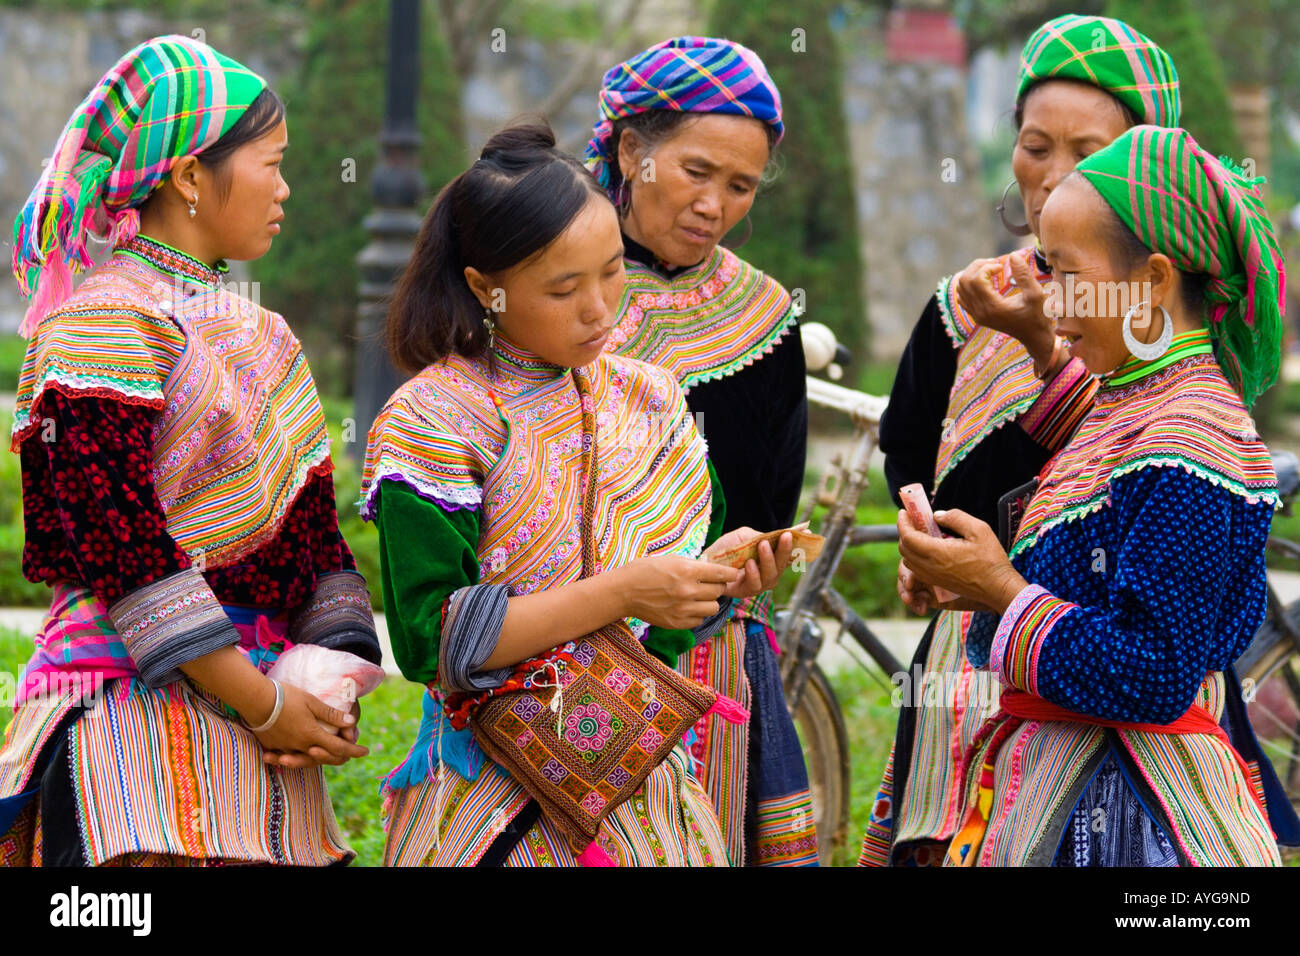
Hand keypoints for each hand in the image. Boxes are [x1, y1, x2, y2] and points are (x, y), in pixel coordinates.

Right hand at [244, 681, 368, 768]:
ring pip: (306, 761)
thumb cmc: (286, 697)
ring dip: (318, 760)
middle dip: (339, 757)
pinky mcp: (273, 747)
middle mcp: (300, 746)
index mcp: (312, 735)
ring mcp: (285, 748)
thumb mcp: (311, 702)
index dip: (354, 750)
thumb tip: (351, 723)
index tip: (365, 752)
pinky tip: (296, 756)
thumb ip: (331, 714)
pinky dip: (295, 759)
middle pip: (324, 758)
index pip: (339, 748)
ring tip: (324, 756)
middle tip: (348, 754)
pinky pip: (287, 758)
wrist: (255, 700)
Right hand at [613, 553, 742, 629]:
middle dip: (716, 586)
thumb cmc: (645, 570)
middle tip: (709, 583)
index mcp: (687, 571)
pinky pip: (699, 620)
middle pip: (719, 591)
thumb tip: (713, 571)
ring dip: (708, 601)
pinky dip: (697, 613)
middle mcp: (687, 591)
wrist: (624, 592)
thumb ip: (693, 566)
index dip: (730, 573)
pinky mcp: (677, 623)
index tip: (733, 574)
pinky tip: (687, 607)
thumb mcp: (671, 559)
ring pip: (713, 608)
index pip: (722, 574)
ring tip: (698, 597)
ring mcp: (683, 609)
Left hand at [704, 526, 794, 599]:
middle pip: (783, 563)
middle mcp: (770, 572)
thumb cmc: (727, 548)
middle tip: (785, 536)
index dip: (800, 543)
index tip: (808, 533)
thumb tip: (778, 535)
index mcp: (772, 557)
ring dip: (768, 559)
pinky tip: (749, 563)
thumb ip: (760, 536)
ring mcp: (761, 583)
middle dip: (785, 550)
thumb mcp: (744, 537)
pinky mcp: (747, 592)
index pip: (789, 551)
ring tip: (763, 546)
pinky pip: (756, 584)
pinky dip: (754, 573)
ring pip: (772, 575)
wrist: (705, 561)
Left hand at [895, 508, 1025, 613]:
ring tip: (920, 532)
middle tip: (913, 520)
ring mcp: (932, 577)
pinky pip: (917, 569)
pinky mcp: (937, 583)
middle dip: (904, 531)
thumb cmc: (991, 559)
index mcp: (937, 553)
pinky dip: (915, 556)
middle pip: (904, 548)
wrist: (998, 588)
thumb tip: (936, 516)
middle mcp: (930, 567)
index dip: (902, 522)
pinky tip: (929, 548)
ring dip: (909, 545)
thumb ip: (955, 518)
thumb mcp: (978, 530)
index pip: (908, 537)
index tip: (904, 512)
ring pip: (908, 560)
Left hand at [953, 250, 1054, 365]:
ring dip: (973, 273)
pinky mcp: (976, 315)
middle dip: (978, 266)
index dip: (987, 267)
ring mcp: (976, 315)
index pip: (977, 280)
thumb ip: (1024, 275)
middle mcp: (980, 312)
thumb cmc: (1038, 315)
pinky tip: (985, 281)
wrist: (1033, 336)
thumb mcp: (1036, 294)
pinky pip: (962, 296)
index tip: (1002, 266)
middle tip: (994, 264)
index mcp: (993, 308)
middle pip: (965, 281)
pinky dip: (969, 284)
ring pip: (961, 288)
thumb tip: (1012, 255)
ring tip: (990, 270)